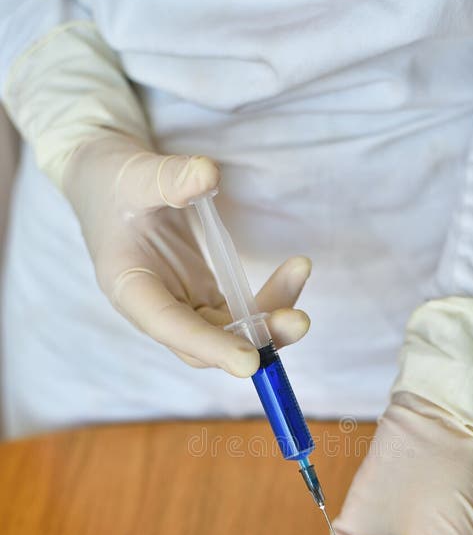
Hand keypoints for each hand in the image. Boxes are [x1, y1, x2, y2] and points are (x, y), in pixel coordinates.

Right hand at [63, 134, 310, 374]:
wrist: (110, 186)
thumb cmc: (114, 183)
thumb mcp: (135, 173)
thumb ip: (169, 178)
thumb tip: (208, 174)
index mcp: (129, 288)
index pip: (169, 326)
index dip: (209, 346)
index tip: (249, 361)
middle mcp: (157, 310)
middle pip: (209, 343)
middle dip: (257, 340)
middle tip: (299, 321)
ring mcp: (184, 307)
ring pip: (232, 333)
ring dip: (272, 318)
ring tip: (300, 272)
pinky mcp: (204, 298)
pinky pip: (243, 312)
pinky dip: (272, 297)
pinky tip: (295, 269)